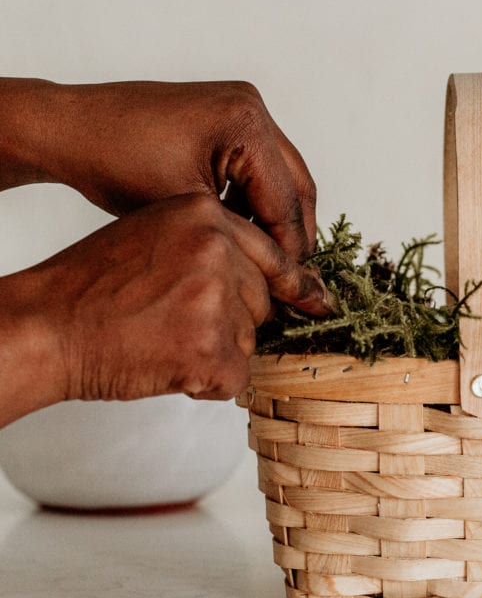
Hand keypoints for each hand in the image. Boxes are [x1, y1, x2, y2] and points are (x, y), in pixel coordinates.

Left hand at [0, 78, 317, 261]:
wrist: (70, 128)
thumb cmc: (115, 164)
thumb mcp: (188, 211)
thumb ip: (243, 239)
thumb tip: (284, 274)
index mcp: (246, 124)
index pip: (286, 201)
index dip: (290, 250)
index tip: (290, 288)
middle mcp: (252, 106)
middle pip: (297, 184)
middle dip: (294, 233)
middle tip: (289, 277)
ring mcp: (242, 105)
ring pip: (283, 175)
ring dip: (276, 216)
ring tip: (264, 257)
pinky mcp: (228, 114)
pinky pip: (260, 164)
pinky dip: (255, 197)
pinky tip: (241, 228)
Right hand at [0, 194, 330, 417]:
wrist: (46, 326)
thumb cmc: (91, 286)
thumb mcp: (155, 237)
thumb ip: (212, 248)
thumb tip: (269, 280)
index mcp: (204, 214)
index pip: (272, 255)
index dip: (294, 284)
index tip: (319, 300)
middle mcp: (216, 248)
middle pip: (261, 302)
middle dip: (230, 322)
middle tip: (174, 324)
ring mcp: (215, 298)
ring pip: (248, 340)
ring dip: (215, 352)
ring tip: (162, 341)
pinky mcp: (211, 348)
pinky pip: (235, 377)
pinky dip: (206, 383)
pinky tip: (165, 365)